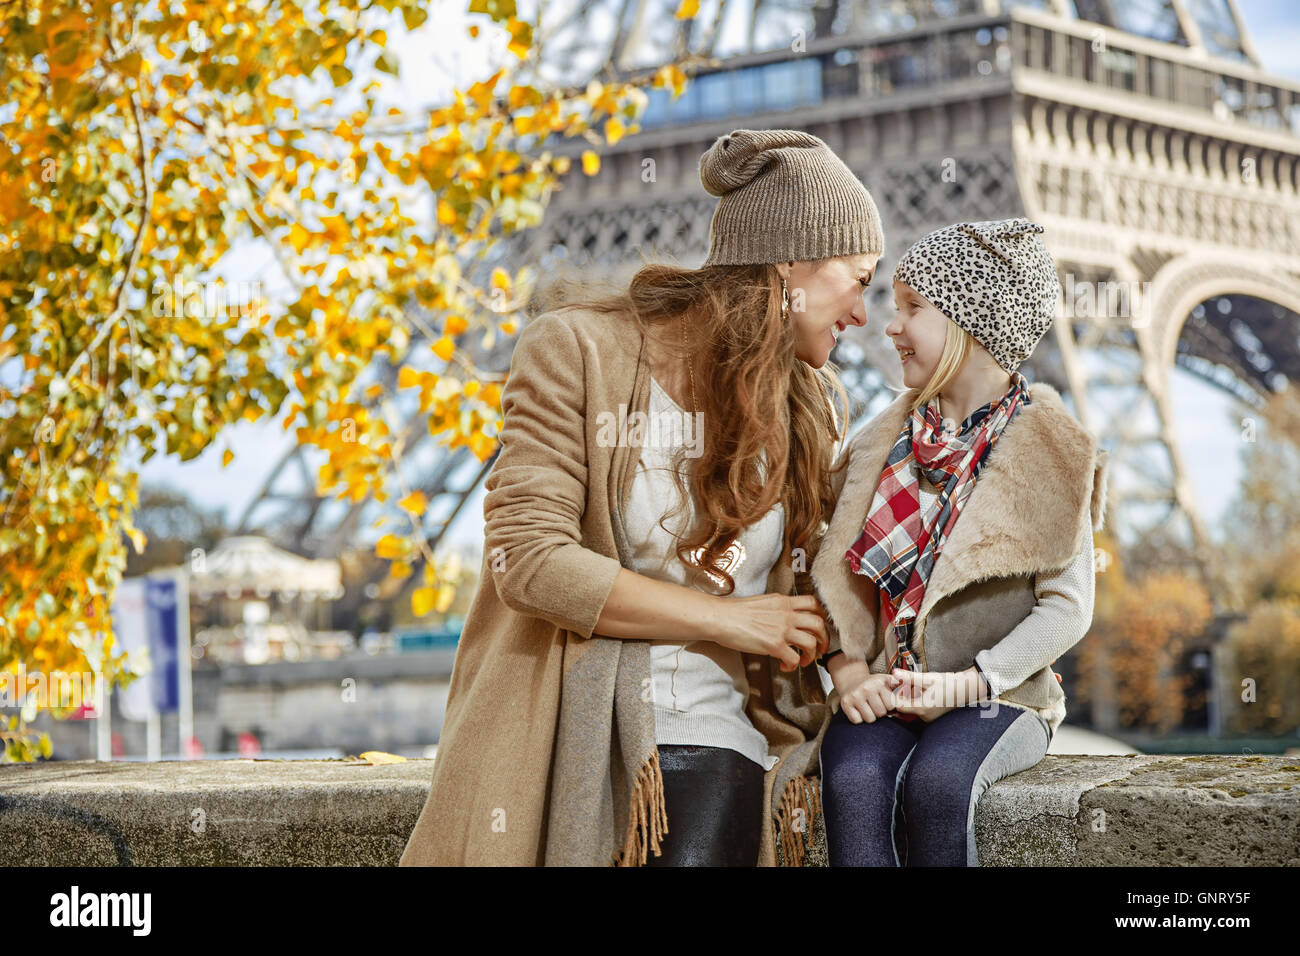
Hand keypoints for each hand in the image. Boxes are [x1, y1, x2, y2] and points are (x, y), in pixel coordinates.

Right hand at [714, 593, 828, 672]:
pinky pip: (794, 658)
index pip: (814, 604)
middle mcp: (787, 614)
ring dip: (812, 654)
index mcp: (784, 601)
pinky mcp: (774, 645)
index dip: (821, 616)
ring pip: (811, 642)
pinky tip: (786, 667)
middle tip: (820, 648)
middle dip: (824, 639)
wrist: (721, 618)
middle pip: (819, 624)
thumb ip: (778, 609)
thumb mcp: (763, 602)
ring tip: (804, 660)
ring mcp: (782, 629)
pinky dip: (794, 666)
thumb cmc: (735, 611)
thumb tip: (785, 619)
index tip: (819, 627)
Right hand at [829, 658, 899, 723]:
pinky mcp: (846, 703)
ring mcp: (856, 695)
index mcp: (881, 681)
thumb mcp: (888, 682)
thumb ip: (901, 689)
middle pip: (881, 713)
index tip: (886, 701)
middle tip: (875, 704)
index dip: (890, 706)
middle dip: (880, 712)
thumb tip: (909, 697)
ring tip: (868, 707)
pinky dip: (859, 718)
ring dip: (870, 716)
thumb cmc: (873, 685)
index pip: (892, 705)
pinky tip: (859, 710)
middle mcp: (868, 687)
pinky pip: (857, 721)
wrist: (851, 681)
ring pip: (870, 719)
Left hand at [890, 667, 986, 721]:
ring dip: (911, 697)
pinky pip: (920, 709)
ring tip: (919, 686)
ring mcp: (929, 718)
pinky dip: (918, 700)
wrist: (967, 689)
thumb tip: (894, 673)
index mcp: (922, 708)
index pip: (898, 706)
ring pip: (912, 708)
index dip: (896, 695)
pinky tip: (925, 691)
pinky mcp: (933, 716)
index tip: (900, 685)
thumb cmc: (949, 683)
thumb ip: (909, 677)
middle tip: (909, 683)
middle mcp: (925, 716)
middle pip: (904, 707)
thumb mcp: (928, 678)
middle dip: (904, 695)